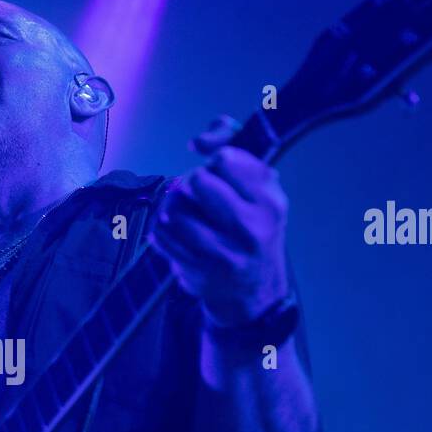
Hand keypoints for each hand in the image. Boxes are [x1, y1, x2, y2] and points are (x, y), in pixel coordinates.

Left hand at [148, 115, 290, 326]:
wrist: (254, 290)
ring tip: (184, 211)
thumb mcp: (261, 186)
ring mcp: (222, 254)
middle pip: (197, 181)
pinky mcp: (196, 271)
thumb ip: (232, 145)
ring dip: (172, 206)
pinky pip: (161, 236)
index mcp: (270, 202)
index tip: (218, 168)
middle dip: (192, 182)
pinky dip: (162, 229)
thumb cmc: (253, 226)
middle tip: (198, 192)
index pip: (226, 159)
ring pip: (174, 210)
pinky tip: (175, 231)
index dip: (216, 159)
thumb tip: (200, 141)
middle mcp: (250, 229)